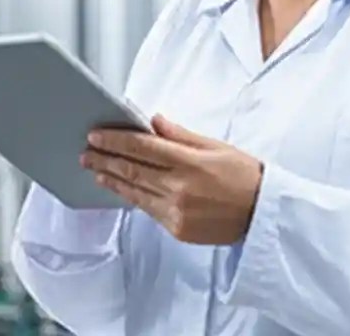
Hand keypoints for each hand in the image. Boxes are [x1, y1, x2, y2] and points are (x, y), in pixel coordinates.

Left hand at [81, 114, 262, 244]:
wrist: (263, 214)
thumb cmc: (245, 176)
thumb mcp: (216, 146)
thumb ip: (181, 135)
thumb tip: (153, 121)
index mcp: (189, 162)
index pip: (141, 147)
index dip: (115, 140)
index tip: (96, 134)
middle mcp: (179, 188)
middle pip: (131, 169)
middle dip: (105, 158)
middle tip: (86, 151)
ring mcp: (176, 211)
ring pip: (134, 192)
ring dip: (111, 179)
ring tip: (94, 169)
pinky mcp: (177, 229)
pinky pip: (147, 209)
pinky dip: (131, 196)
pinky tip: (120, 188)